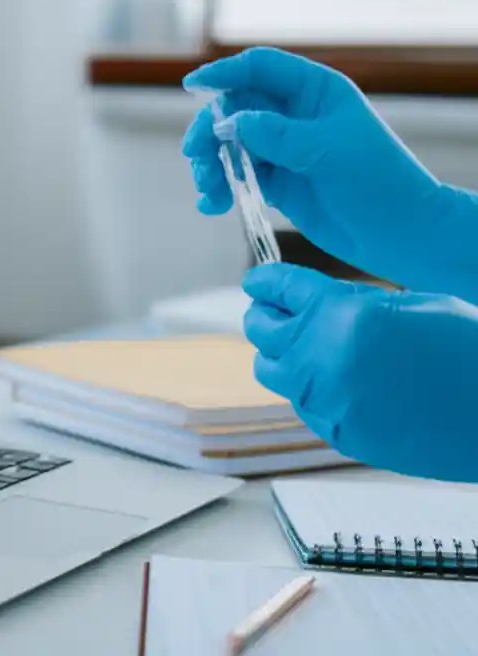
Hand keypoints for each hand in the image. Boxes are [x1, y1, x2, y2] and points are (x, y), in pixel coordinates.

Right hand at [183, 47, 477, 303]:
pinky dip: (219, 189)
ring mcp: (282, 148)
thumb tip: (230, 122)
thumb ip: (277, 134)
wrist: (398, 233)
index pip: (260, 69)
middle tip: (196, 156)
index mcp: (315, 91)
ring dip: (211, 164)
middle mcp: (294, 115)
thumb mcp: (328, 151)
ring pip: (228, 144)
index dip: (224, 73)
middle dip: (210, 131)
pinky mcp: (276, 181)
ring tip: (210, 191)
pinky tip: (212, 206)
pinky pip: (236, 176)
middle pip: (234, 108)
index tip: (193, 87)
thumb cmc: (378, 182)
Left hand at [242, 262, 477, 481]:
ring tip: (309, 348)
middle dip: (267, 316)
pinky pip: (303, 404)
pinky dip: (311, 390)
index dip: (265, 282)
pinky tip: (344, 382)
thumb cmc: (467, 349)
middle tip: (276, 311)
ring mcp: (326, 401)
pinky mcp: (336, 433)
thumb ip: (351, 302)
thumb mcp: (411, 303)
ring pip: (271, 370)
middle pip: (260, 330)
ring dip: (282, 355)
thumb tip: (307, 302)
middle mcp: (322, 358)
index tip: (258, 282)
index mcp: (342, 314)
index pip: (277, 288)